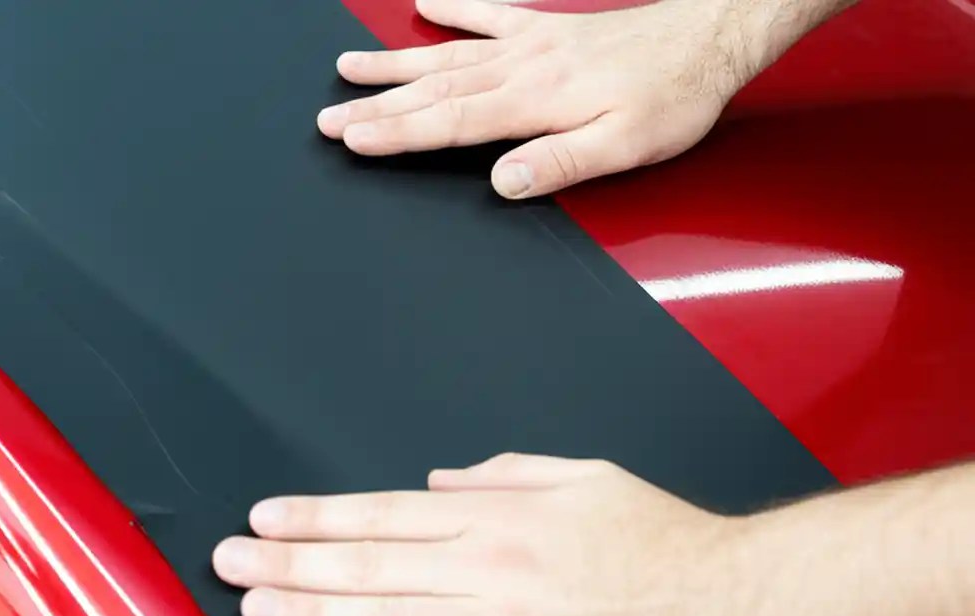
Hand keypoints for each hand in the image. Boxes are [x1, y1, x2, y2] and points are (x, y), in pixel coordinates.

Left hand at [213, 454, 776, 615]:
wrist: (733, 602)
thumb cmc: (661, 539)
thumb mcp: (582, 477)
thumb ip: (504, 473)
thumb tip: (439, 478)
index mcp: (498, 515)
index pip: (384, 512)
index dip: (316, 516)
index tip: (266, 517)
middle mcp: (489, 567)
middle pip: (368, 563)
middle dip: (289, 561)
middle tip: (231, 561)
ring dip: (314, 614)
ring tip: (258, 607)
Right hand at [318, 0, 758, 198]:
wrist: (705, 38)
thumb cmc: (670, 97)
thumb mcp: (625, 145)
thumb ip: (561, 162)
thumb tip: (506, 183)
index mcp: (534, 101)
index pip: (449, 122)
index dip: (396, 133)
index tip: (351, 138)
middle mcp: (522, 68)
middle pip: (432, 90)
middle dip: (375, 107)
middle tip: (326, 116)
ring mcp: (530, 44)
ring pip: (446, 56)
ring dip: (394, 65)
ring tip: (347, 68)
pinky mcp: (546, 28)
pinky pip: (489, 14)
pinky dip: (454, 9)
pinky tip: (424, 6)